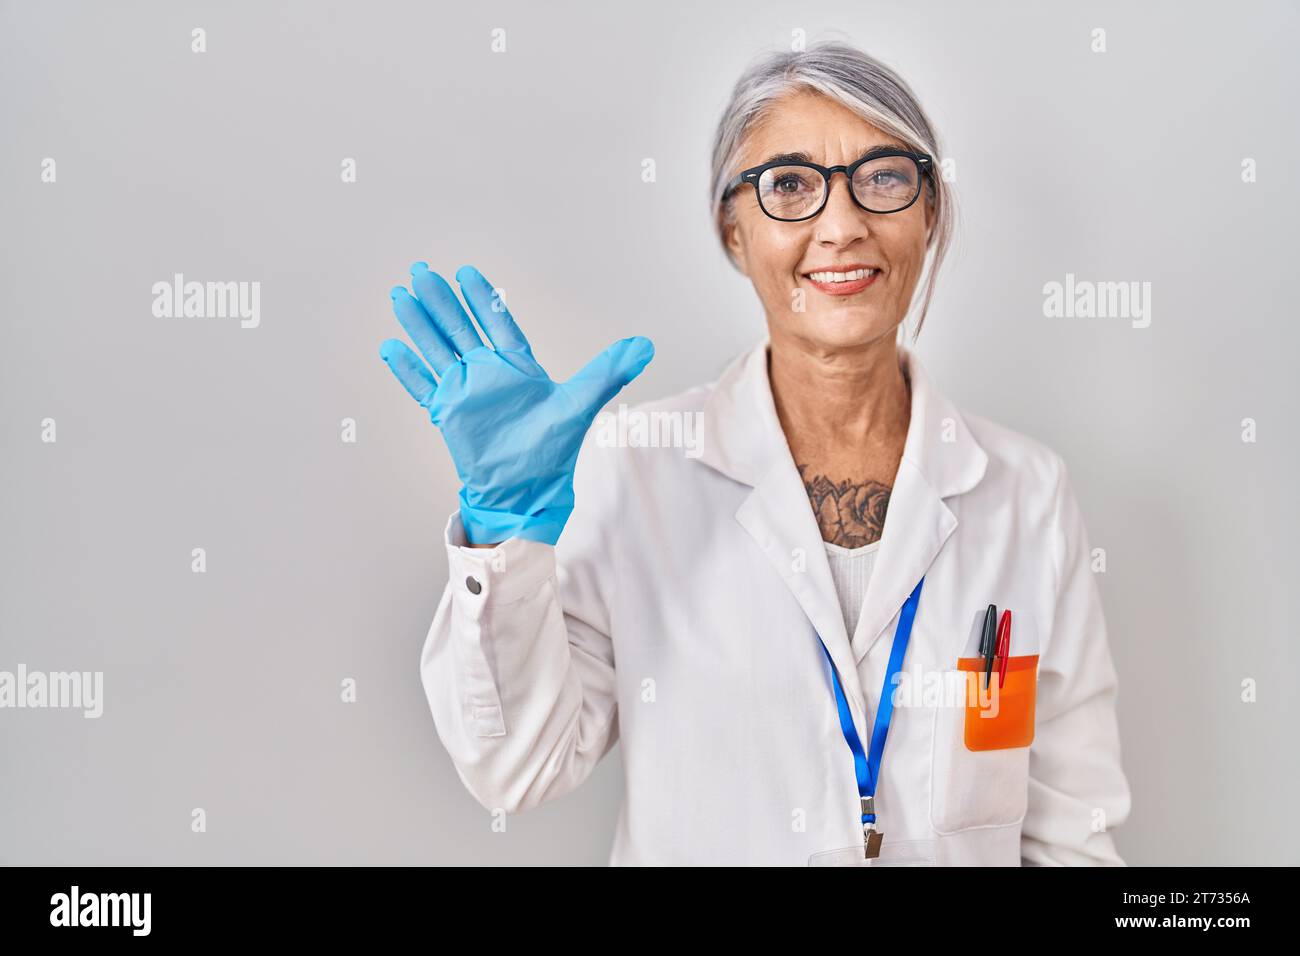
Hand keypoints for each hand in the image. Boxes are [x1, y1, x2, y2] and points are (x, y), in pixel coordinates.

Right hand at [380, 263, 653, 545]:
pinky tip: (390, 346)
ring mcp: (465, 392)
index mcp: (517, 366)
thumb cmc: (551, 451)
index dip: (482, 299)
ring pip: (437, 349)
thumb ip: (608, 372)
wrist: (526, 490)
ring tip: (400, 296)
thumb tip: (647, 346)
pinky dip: (408, 369)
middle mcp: (488, 374)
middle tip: (420, 270)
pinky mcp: (448, 413)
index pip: (497, 323)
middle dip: (441, 302)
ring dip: (419, 325)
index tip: (466, 273)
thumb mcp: (580, 403)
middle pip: (459, 328)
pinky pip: (423, 386)